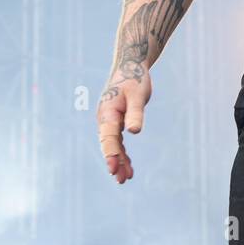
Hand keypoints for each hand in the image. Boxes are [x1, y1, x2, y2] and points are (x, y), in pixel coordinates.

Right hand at [96, 69, 151, 183]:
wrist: (131, 64)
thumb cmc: (135, 79)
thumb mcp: (138, 95)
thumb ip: (135, 113)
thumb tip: (133, 131)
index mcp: (108, 112)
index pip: (109, 137)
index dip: (111, 154)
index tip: (113, 168)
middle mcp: (106, 119)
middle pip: (109, 145)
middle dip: (115, 162)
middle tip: (121, 180)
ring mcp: (110, 121)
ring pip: (114, 145)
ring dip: (120, 161)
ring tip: (126, 179)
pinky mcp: (117, 121)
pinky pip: (118, 141)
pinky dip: (123, 154)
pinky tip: (129, 167)